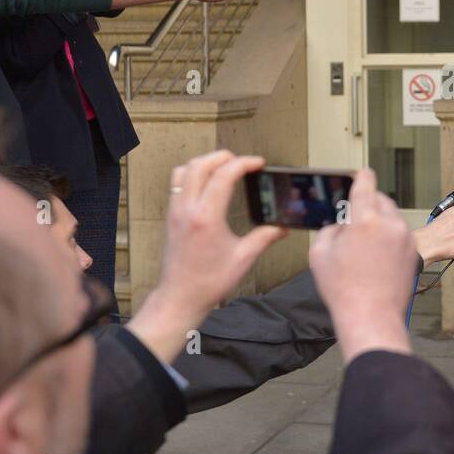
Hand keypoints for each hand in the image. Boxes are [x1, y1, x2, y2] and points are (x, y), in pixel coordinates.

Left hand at [129, 151, 284, 362]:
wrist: (180, 297)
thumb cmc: (209, 282)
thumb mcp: (243, 259)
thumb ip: (264, 237)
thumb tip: (282, 227)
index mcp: (206, 218)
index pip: (223, 176)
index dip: (243, 163)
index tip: (258, 164)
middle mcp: (187, 210)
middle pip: (200, 165)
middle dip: (223, 156)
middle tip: (242, 162)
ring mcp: (176, 211)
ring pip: (184, 170)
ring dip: (205, 162)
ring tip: (224, 167)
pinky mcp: (171, 217)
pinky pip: (177, 183)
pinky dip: (192, 174)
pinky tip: (207, 184)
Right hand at [309, 168, 416, 363]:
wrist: (371, 316)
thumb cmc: (345, 290)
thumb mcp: (320, 254)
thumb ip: (329, 229)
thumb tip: (340, 225)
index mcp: (366, 220)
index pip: (366, 185)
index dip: (361, 177)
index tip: (362, 173)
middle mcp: (390, 225)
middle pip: (380, 200)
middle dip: (368, 205)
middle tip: (354, 221)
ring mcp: (405, 238)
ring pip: (392, 217)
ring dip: (379, 222)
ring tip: (364, 245)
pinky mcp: (412, 251)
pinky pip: (399, 234)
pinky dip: (389, 237)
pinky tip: (376, 256)